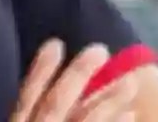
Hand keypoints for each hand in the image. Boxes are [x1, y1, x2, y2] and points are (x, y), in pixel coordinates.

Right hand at [10, 40, 139, 121]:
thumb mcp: (27, 120)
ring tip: (128, 80)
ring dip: (108, 100)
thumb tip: (46, 83)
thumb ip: (32, 111)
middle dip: (78, 75)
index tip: (55, 43)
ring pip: (84, 121)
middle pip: (56, 104)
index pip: (27, 96)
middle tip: (100, 50)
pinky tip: (131, 113)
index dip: (40, 69)